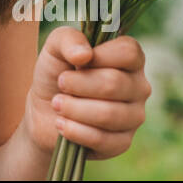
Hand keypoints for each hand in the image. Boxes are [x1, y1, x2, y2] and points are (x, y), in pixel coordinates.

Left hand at [22, 26, 150, 159]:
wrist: (44, 111)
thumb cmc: (56, 73)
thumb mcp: (55, 48)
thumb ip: (69, 39)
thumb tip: (84, 55)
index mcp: (129, 59)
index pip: (129, 52)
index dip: (100, 56)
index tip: (77, 61)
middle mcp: (138, 87)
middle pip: (115, 83)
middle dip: (78, 84)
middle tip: (60, 83)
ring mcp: (134, 116)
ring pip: (109, 114)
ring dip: (74, 108)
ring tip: (57, 104)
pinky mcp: (122, 143)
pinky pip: (103, 140)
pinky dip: (75, 131)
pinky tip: (61, 124)